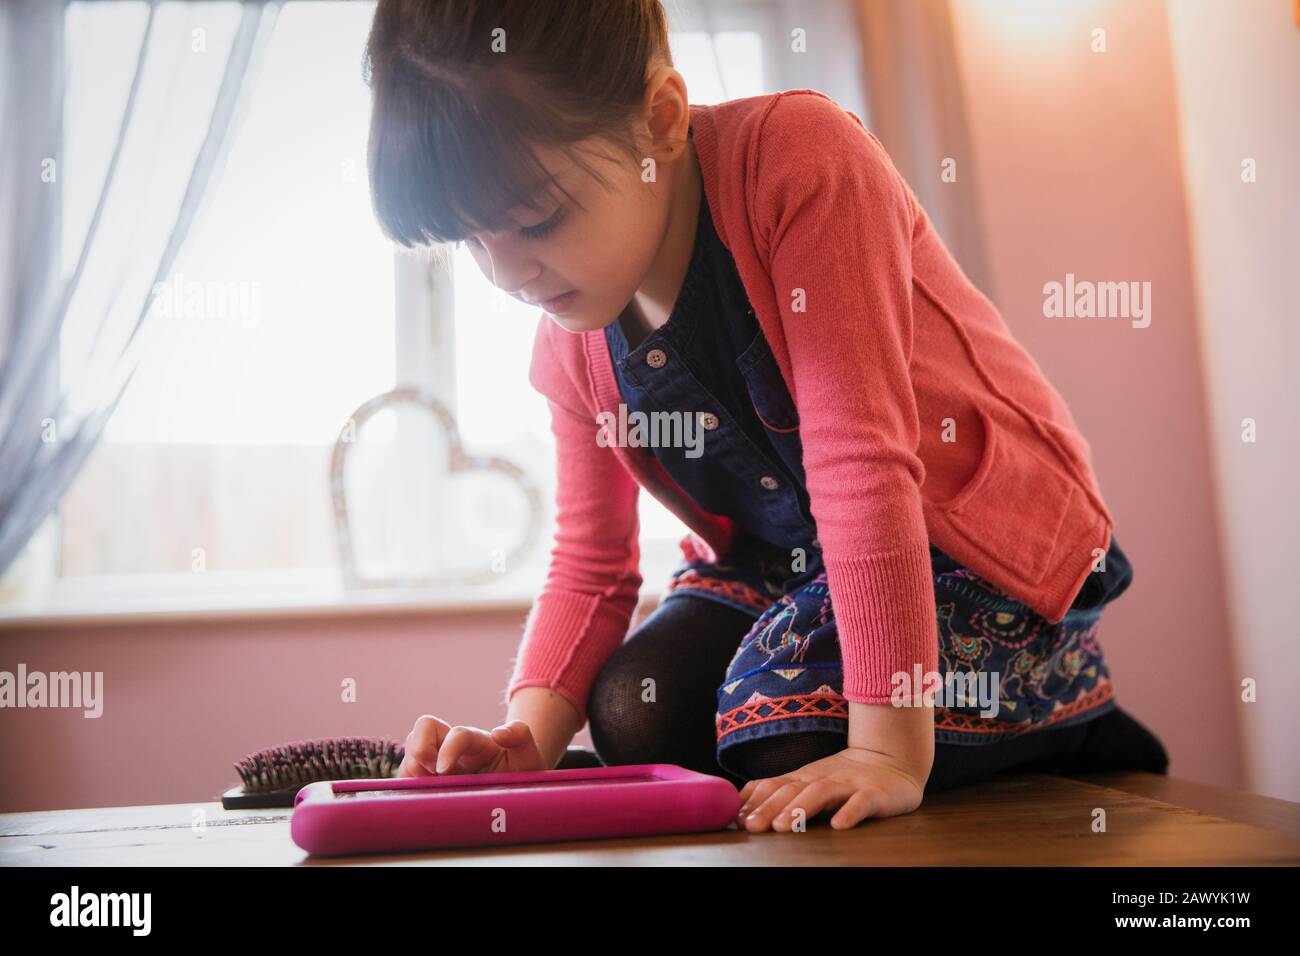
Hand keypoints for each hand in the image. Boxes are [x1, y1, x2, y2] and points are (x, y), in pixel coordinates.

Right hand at [398, 714, 547, 776]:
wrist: (515, 786)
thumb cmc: (520, 770)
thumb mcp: (528, 755)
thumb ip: (520, 736)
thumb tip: (499, 732)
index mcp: (476, 741)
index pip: (458, 734)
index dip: (448, 748)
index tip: (445, 770)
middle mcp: (452, 745)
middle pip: (423, 728)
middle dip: (419, 749)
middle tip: (432, 775)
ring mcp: (437, 761)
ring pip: (410, 752)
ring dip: (412, 770)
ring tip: (429, 789)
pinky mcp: (428, 778)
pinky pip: (405, 776)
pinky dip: (406, 785)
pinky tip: (422, 797)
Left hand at [735, 746, 926, 830]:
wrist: (891, 758)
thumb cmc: (843, 778)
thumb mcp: (809, 782)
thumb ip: (781, 794)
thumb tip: (741, 813)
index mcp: (804, 777)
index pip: (773, 785)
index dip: (754, 801)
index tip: (737, 819)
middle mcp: (822, 778)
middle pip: (791, 790)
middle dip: (768, 808)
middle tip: (751, 827)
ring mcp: (849, 784)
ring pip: (821, 794)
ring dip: (800, 809)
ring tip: (782, 826)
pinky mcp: (875, 794)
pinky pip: (862, 802)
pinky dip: (850, 812)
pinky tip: (838, 825)